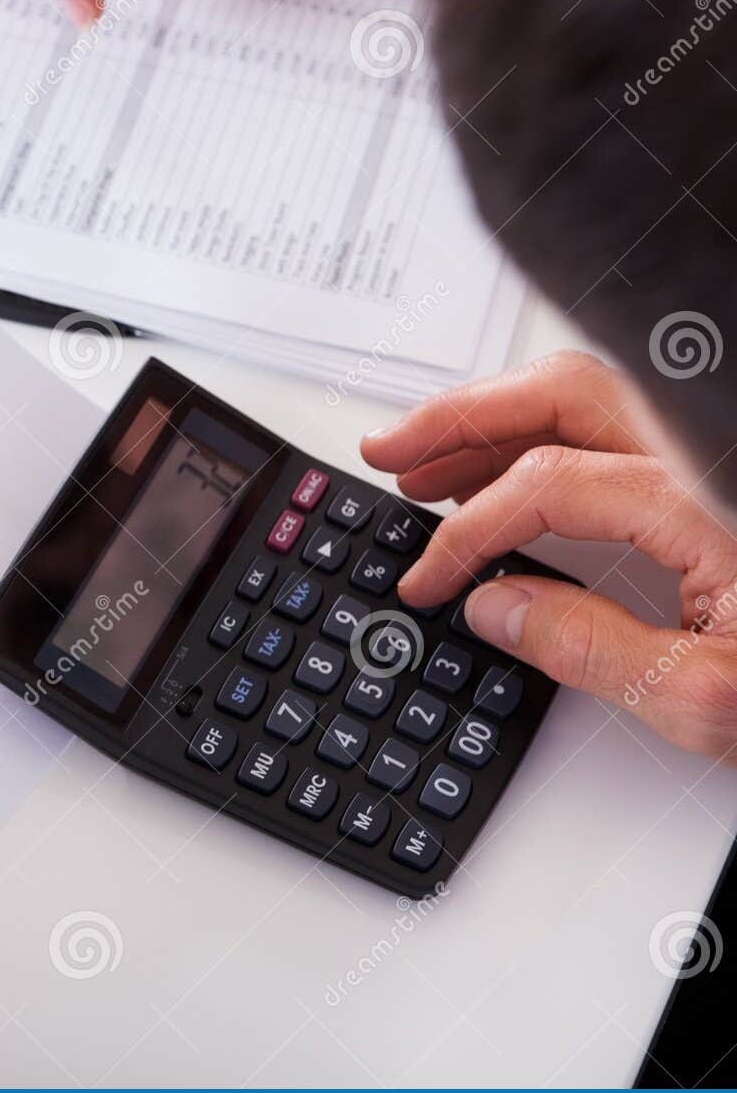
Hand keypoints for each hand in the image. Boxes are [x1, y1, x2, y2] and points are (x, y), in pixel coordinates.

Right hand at [360, 350, 736, 762]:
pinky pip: (614, 426)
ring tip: (428, 460)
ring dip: (496, 418)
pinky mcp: (715, 475)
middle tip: (389, 451)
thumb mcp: (712, 699)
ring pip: (588, 397)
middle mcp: (706, 457)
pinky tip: (505, 472)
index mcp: (704, 502)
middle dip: (459, 417)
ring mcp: (713, 457)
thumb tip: (496, 609)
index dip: (467, 532)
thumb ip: (591, 651)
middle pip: (561, 394)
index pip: (546, 487)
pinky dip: (543, 436)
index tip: (429, 578)